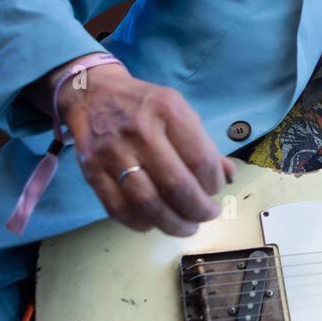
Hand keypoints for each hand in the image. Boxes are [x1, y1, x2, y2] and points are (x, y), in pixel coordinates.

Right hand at [40, 55, 236, 234]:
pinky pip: (118, 208)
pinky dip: (140, 223)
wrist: (92, 93)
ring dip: (173, 224)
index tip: (215, 190)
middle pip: (176, 185)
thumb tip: (228, 175)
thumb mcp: (178, 109)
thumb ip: (203, 143)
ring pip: (147, 202)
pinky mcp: (92, 170)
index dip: (213, 184)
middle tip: (207, 215)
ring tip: (186, 227)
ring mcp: (112, 152)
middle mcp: (140, 131)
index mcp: (167, 110)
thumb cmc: (143, 105)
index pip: (201, 158)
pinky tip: (154, 222)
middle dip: (198, 210)